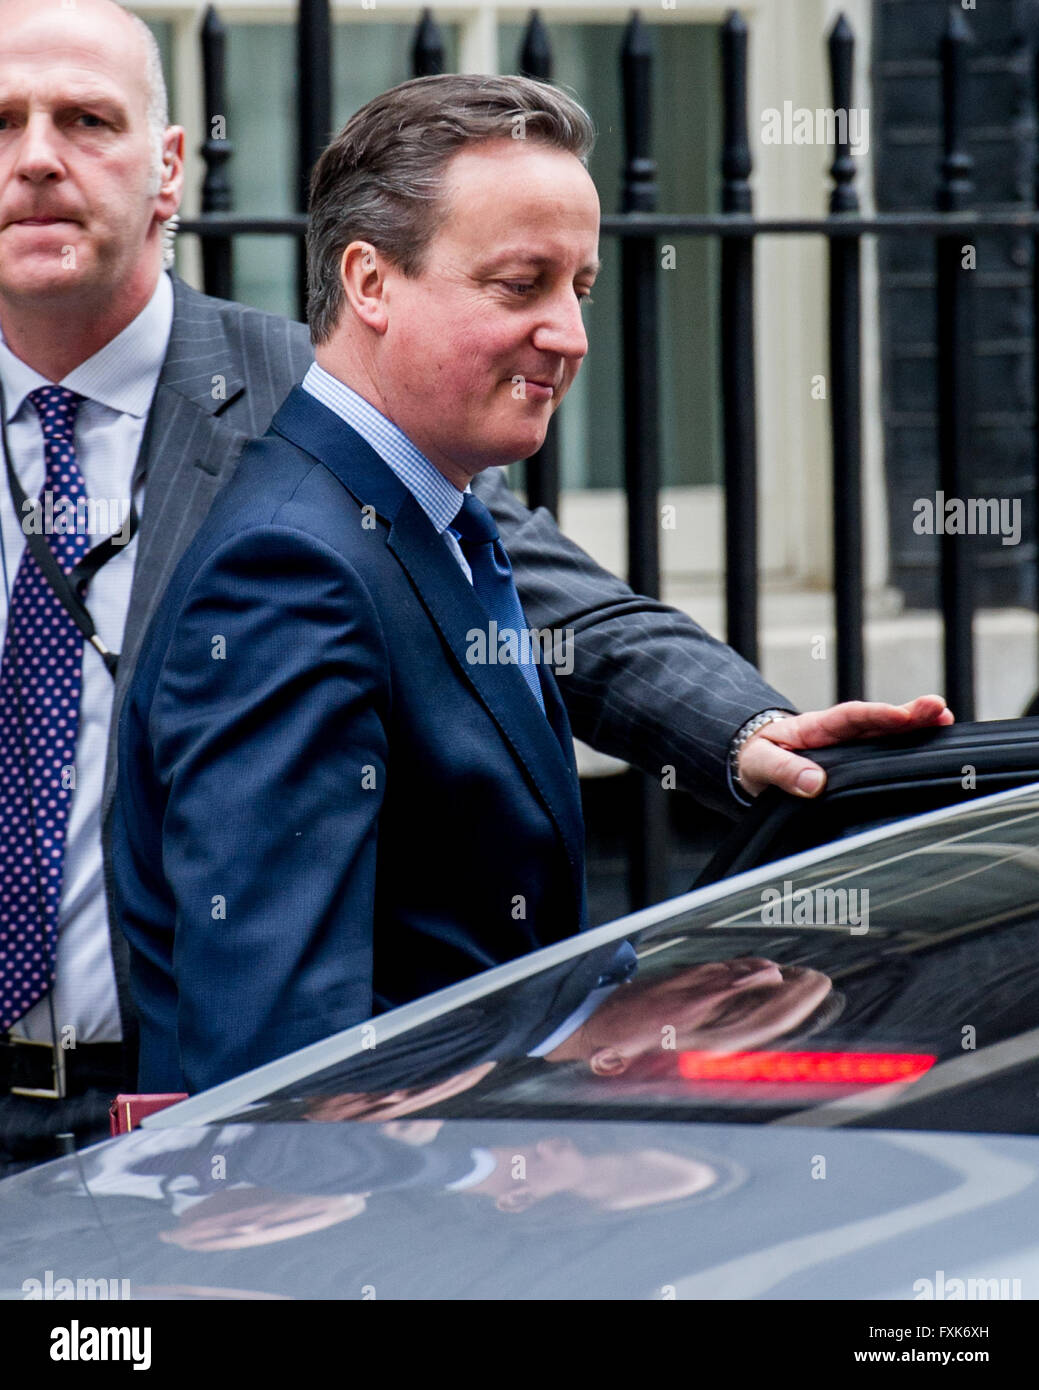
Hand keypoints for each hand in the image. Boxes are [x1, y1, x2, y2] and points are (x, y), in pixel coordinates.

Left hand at [737, 694, 953, 798]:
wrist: (752, 762)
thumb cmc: (756, 758)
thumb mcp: (759, 763)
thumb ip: (783, 771)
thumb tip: (814, 783)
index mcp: (815, 728)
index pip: (850, 717)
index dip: (876, 716)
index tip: (901, 716)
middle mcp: (838, 733)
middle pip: (878, 721)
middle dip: (909, 714)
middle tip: (939, 709)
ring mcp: (850, 746)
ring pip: (888, 734)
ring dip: (916, 727)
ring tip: (946, 721)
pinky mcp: (855, 760)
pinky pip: (884, 751)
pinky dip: (908, 747)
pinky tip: (933, 746)